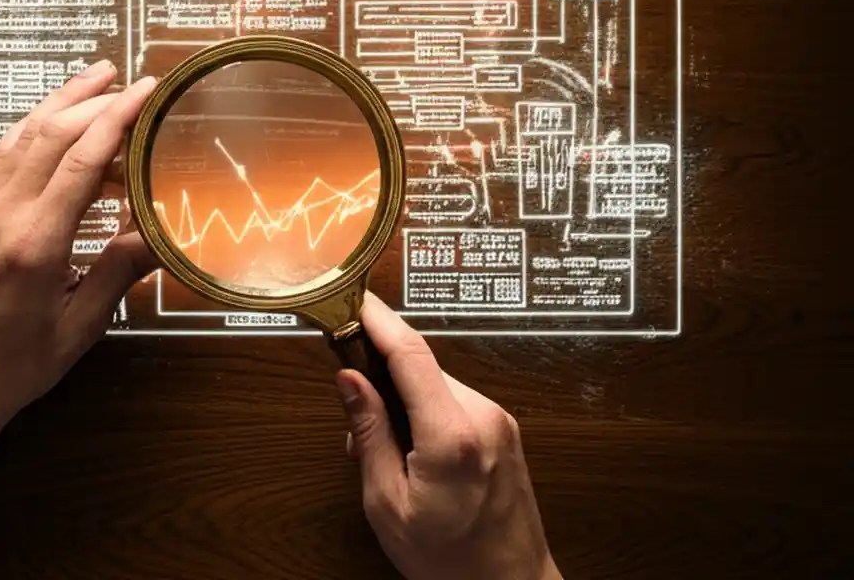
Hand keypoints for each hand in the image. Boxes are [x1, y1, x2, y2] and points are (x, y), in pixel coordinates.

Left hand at [0, 61, 158, 489]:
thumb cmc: (17, 364)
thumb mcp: (80, 325)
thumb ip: (119, 271)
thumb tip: (159, 231)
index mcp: (34, 245)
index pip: (79, 160)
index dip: (115, 118)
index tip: (144, 91)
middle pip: (48, 135)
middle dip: (92, 100)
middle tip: (130, 81)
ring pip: (20, 137)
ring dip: (59, 103)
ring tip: (94, 80)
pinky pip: (1, 157)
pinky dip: (31, 129)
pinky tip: (52, 121)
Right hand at [336, 293, 559, 579]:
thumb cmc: (452, 562)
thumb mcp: (387, 503)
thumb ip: (368, 434)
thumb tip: (350, 380)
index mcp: (452, 436)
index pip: (410, 354)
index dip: (377, 320)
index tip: (352, 300)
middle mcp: (483, 418)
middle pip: (419, 368)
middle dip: (381, 382)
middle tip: (357, 423)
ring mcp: (499, 421)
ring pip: (434, 385)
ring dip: (404, 404)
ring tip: (391, 457)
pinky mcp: (503, 429)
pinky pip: (453, 402)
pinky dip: (426, 416)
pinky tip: (417, 457)